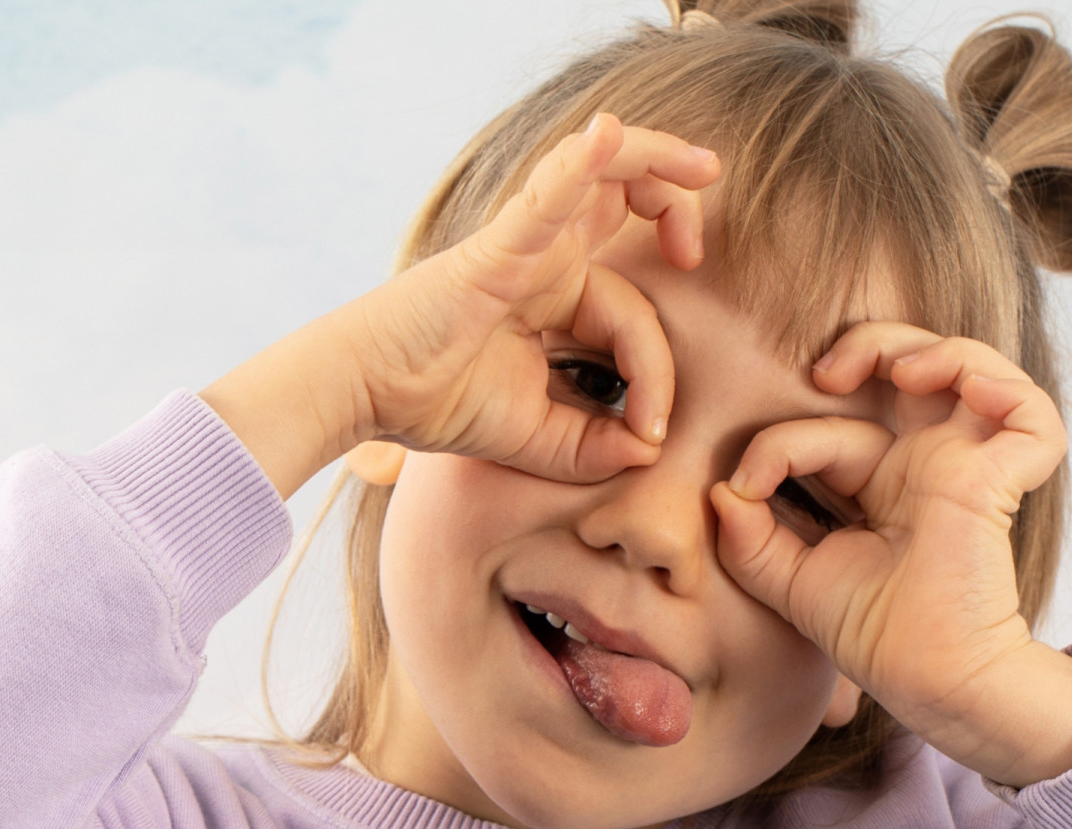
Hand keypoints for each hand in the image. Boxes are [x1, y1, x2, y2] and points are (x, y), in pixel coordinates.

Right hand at [353, 113, 718, 479]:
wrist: (368, 395)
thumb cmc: (438, 402)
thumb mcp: (537, 437)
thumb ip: (594, 446)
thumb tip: (647, 450)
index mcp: (556, 291)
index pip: (635, 313)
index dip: (658, 374)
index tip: (651, 433)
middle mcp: (544, 255)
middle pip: (622, 200)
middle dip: (674, 201)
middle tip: (698, 245)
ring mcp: (523, 245)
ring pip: (598, 177)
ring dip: (654, 160)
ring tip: (703, 166)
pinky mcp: (497, 248)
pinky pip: (545, 197)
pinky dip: (580, 164)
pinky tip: (611, 135)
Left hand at [709, 324, 1071, 786]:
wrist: (926, 680)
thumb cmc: (872, 636)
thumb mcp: (792, 582)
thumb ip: (750, 540)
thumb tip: (721, 492)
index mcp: (884, 484)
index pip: (838, 428)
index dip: (786, 439)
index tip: (750, 483)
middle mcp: (928, 467)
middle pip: (916, 367)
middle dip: (874, 344)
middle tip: (829, 371)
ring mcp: (969, 468)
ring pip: (976, 370)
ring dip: (939, 350)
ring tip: (901, 370)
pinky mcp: (1000, 482)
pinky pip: (1032, 418)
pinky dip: (1003, 387)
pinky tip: (960, 389)